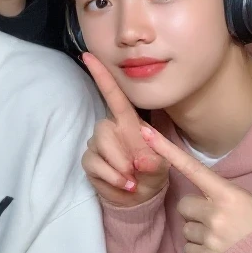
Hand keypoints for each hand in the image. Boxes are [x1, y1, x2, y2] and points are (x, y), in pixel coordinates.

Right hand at [81, 53, 168, 205]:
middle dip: (121, 153)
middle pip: (104, 128)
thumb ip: (155, 162)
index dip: (102, 76)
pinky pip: (95, 164)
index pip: (113, 95)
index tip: (89, 55)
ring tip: (132, 179)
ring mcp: (97, 145)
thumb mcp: (163, 167)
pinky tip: (123, 184)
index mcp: (128, 122)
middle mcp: (110, 129)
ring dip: (118, 167)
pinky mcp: (90, 161)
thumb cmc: (152, 173)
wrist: (139, 197)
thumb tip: (140, 162)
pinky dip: (112, 177)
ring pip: (99, 146)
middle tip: (137, 171)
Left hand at [140, 124, 251, 252]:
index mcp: (229, 196)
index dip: (167, 150)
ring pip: (185, 228)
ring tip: (221, 240)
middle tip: (215, 221)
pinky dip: (199, 252)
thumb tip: (223, 196)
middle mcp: (215, 214)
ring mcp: (209, 237)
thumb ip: (237, 197)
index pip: (192, 169)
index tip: (146, 134)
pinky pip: (188, 249)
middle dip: (195, 212)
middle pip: (184, 205)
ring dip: (198, 233)